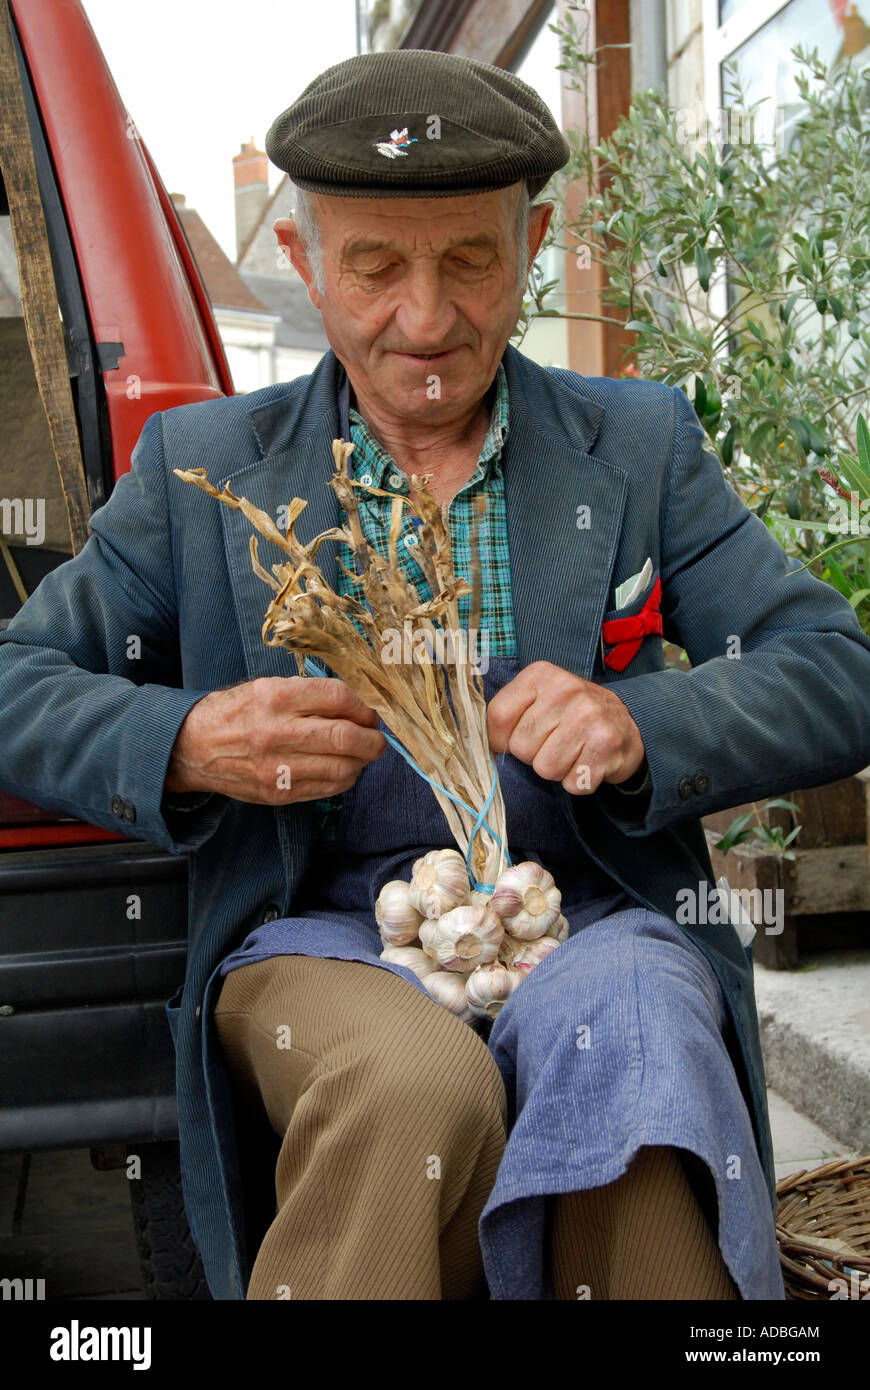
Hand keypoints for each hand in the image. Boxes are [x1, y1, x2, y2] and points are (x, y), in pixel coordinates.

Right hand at [164, 676, 386, 804]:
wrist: (193, 748)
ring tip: (361, 752)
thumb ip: (310, 694)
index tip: (370, 711)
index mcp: (275, 698)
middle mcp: (277, 732)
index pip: (337, 698)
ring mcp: (278, 767)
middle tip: (377, 736)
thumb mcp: (268, 688)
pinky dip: (345, 778)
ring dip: (362, 761)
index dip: (364, 705)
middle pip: (345, 736)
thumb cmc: (236, 712)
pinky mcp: (278, 793)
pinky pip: (327, 788)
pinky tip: (343, 767)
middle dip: (372, 738)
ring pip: (342, 767)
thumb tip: (357, 704)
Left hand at [486, 660, 645, 794]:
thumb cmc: (572, 715)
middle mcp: (566, 689)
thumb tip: (481, 747)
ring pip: (545, 768)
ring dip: (558, 770)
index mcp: (541, 675)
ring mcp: (589, 717)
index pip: (497, 717)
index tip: (518, 738)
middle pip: (520, 747)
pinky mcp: (607, 745)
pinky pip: (572, 783)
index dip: (501, 739)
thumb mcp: (539, 699)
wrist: (630, 723)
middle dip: (534, 754)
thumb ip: (508, 715)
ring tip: (574, 751)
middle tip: (557, 742)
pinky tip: (589, 762)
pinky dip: (579, 781)